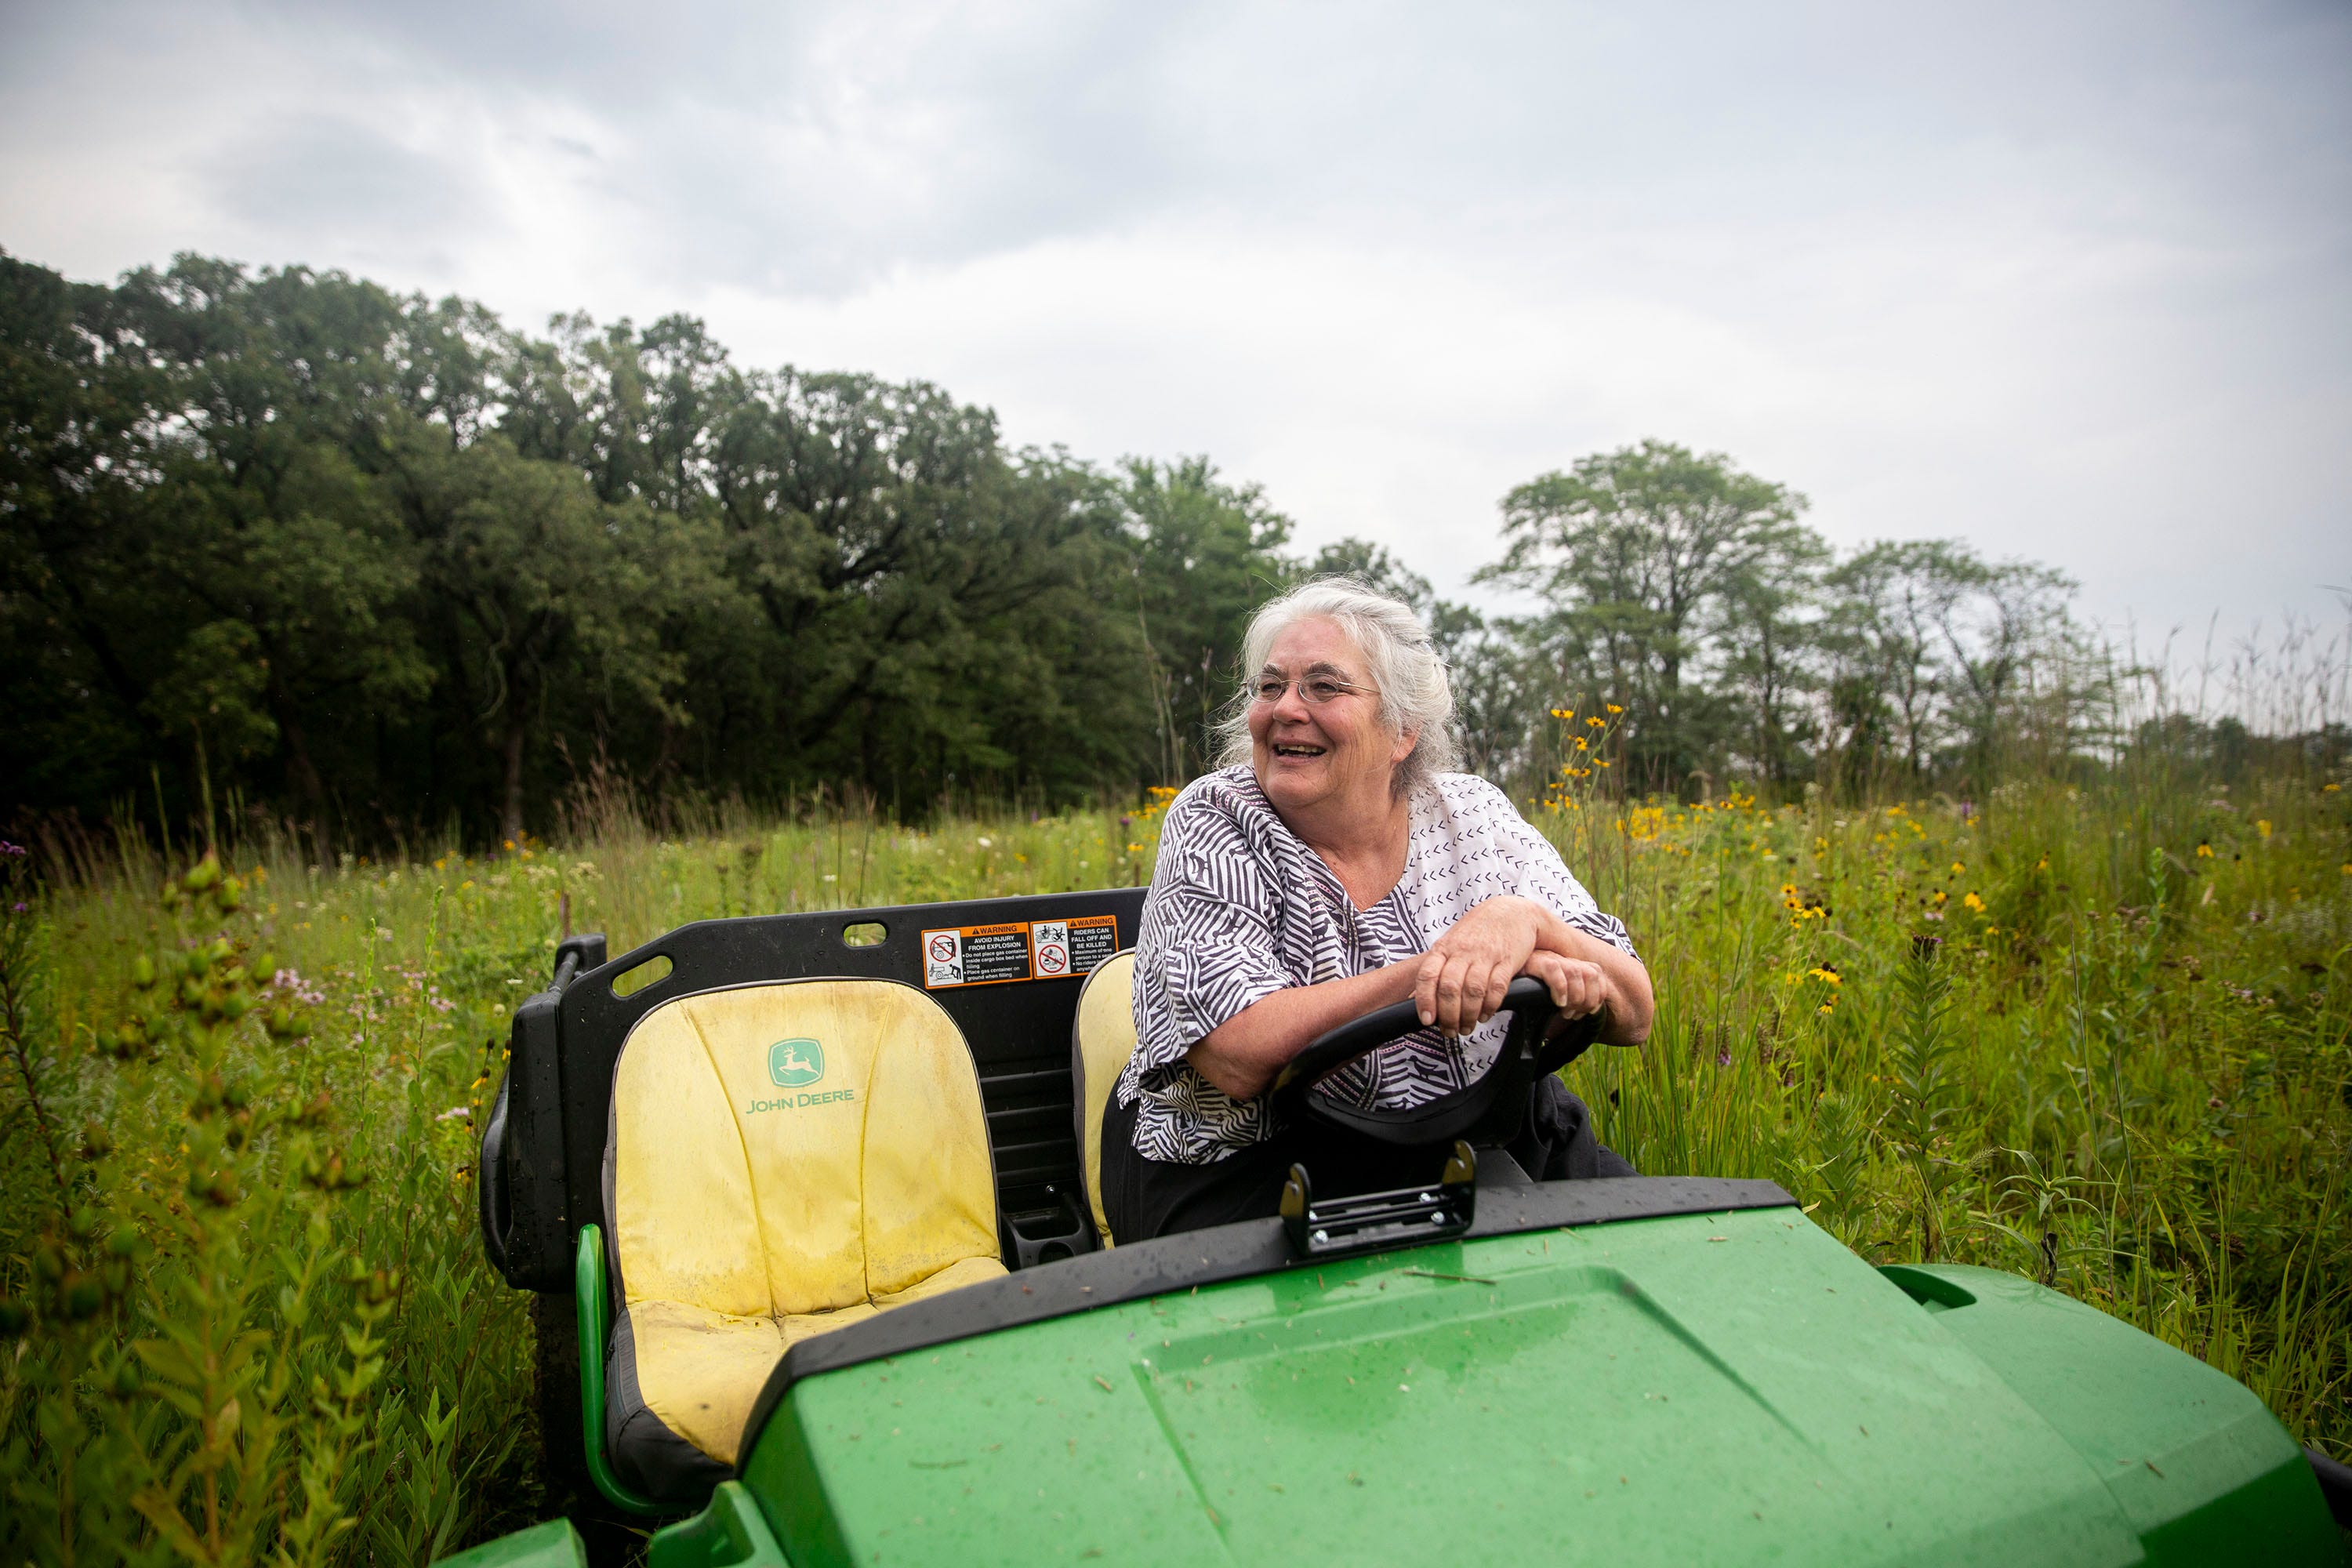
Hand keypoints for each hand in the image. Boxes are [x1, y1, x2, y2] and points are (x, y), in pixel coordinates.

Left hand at [1413, 897, 1542, 1035]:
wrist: (1510, 912)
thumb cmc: (1476, 932)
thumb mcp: (1450, 945)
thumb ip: (1434, 969)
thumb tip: (1411, 997)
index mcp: (1444, 948)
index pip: (1427, 975)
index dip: (1424, 1000)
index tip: (1427, 1020)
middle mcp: (1463, 951)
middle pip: (1449, 987)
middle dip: (1448, 1016)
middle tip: (1449, 1031)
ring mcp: (1485, 955)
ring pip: (1473, 990)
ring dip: (1468, 1015)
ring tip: (1466, 1028)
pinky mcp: (1507, 960)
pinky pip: (1497, 987)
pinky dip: (1490, 1006)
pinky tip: (1485, 1015)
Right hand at [1522, 949, 1608, 1023]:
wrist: (1498, 975)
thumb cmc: (1526, 990)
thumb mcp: (1552, 995)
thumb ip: (1567, 1001)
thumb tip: (1580, 1017)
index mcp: (1569, 965)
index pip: (1596, 973)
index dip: (1597, 996)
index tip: (1585, 1014)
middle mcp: (1562, 959)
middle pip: (1592, 973)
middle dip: (1588, 1000)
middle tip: (1573, 1015)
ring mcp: (1549, 959)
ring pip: (1576, 972)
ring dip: (1574, 997)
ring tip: (1563, 1011)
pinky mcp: (1535, 961)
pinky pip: (1554, 970)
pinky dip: (1560, 989)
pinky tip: (1555, 1002)